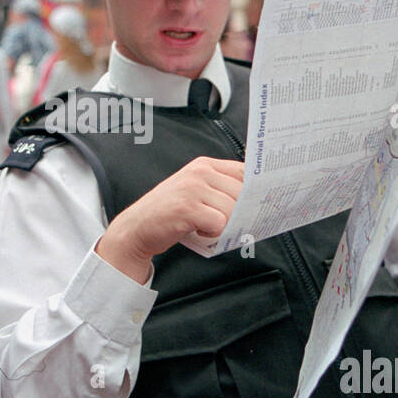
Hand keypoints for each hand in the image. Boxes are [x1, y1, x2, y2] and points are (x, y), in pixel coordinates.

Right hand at [96, 157, 244, 282]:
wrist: (137, 228)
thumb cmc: (169, 213)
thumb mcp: (195, 191)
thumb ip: (221, 190)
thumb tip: (257, 201)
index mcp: (203, 165)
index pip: (244, 171)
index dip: (256, 188)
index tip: (261, 200)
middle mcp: (199, 172)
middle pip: (242, 192)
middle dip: (241, 212)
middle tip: (229, 223)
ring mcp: (192, 188)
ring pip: (232, 209)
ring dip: (224, 225)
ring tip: (205, 225)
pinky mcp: (187, 208)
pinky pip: (220, 223)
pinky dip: (213, 233)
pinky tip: (198, 230)